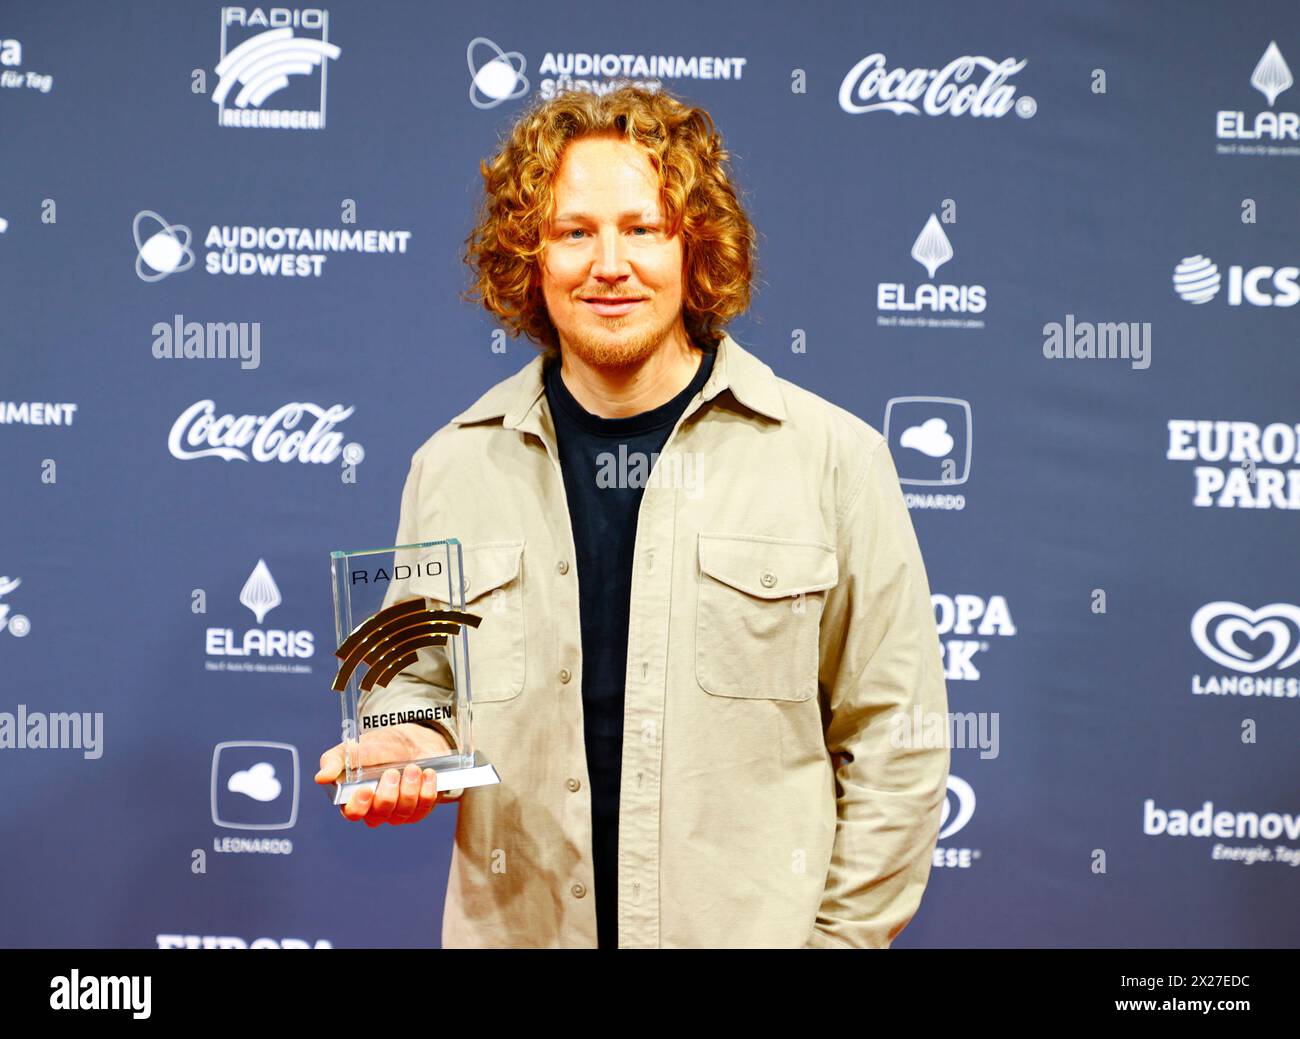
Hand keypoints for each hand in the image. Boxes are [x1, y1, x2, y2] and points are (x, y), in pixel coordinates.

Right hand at [314, 722, 450, 826]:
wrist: (409, 739)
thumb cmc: (377, 747)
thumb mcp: (352, 749)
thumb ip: (334, 762)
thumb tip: (321, 777)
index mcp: (355, 799)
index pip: (352, 813)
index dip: (358, 806)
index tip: (365, 790)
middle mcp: (377, 810)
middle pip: (380, 815)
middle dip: (387, 794)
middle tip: (391, 772)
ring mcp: (400, 811)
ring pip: (404, 812)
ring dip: (409, 789)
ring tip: (412, 767)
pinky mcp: (421, 807)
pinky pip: (425, 806)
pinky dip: (427, 790)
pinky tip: (427, 773)